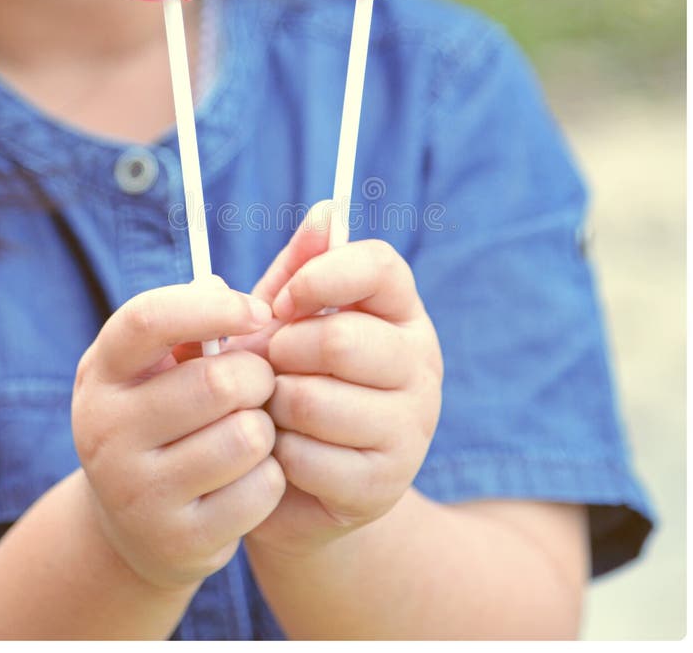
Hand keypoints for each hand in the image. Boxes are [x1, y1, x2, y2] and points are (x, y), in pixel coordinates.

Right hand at [71, 277, 285, 590]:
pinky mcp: (174, 538)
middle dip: (259, 377)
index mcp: (103, 367)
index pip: (150, 319)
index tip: (259, 312)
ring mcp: (133, 488)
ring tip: (251, 428)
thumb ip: (244, 293)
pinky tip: (249, 476)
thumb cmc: (178, 409)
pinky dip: (271, 476)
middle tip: (259, 384)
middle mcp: (104, 426)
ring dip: (267, 428)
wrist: (144, 520)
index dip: (215, 309)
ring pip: (246, 437)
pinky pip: (260, 490)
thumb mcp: (186, 353)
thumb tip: (325, 218)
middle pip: (218, 381)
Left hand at [243, 203, 442, 556]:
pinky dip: (276, 455)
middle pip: (339, 339)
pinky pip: (306, 457)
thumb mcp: (290, 321)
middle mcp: (421, 363)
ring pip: (313, 400)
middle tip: (271, 367)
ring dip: (272, 406)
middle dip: (281, 353)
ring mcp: (411, 427)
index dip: (318, 277)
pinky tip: (283, 455)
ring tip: (274, 411)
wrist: (299, 480)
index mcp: (402, 311)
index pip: (379, 265)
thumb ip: (301, 269)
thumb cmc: (292, 380)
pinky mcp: (384, 484)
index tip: (281, 303)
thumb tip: (325, 209)